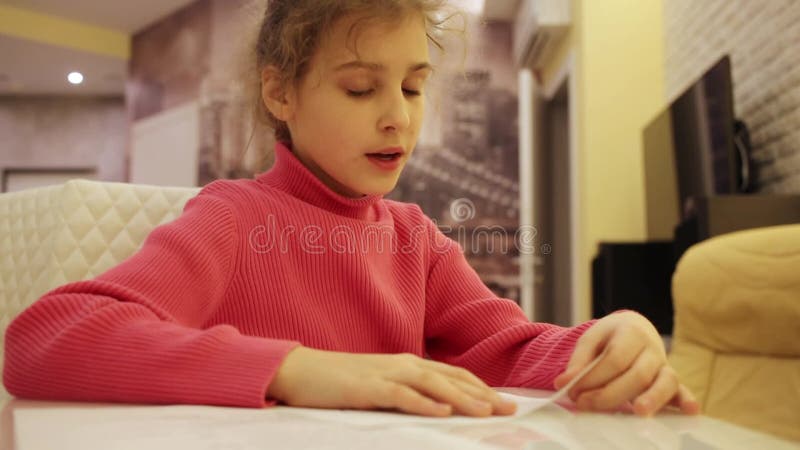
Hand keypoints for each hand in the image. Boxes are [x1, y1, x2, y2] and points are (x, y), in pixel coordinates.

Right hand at [267, 346, 516, 416]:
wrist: (303, 370)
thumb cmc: (341, 381)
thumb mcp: (381, 385)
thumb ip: (407, 392)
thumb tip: (436, 407)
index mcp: (408, 364)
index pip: (453, 375)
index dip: (481, 387)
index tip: (504, 402)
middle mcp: (403, 364)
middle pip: (451, 378)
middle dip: (483, 393)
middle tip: (510, 409)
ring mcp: (386, 374)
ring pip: (433, 384)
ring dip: (462, 397)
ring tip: (487, 411)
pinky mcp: (368, 388)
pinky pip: (401, 395)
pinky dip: (423, 403)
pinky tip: (442, 412)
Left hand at [553, 311, 699, 416]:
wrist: (634, 329)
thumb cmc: (610, 337)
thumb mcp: (591, 340)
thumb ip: (578, 361)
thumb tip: (564, 383)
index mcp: (630, 332)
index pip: (614, 359)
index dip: (593, 377)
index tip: (573, 391)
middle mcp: (652, 348)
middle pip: (637, 374)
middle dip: (609, 394)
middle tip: (584, 404)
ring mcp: (664, 365)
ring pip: (664, 382)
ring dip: (652, 398)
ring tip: (639, 411)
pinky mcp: (671, 380)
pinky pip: (681, 390)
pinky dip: (686, 400)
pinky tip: (690, 410)